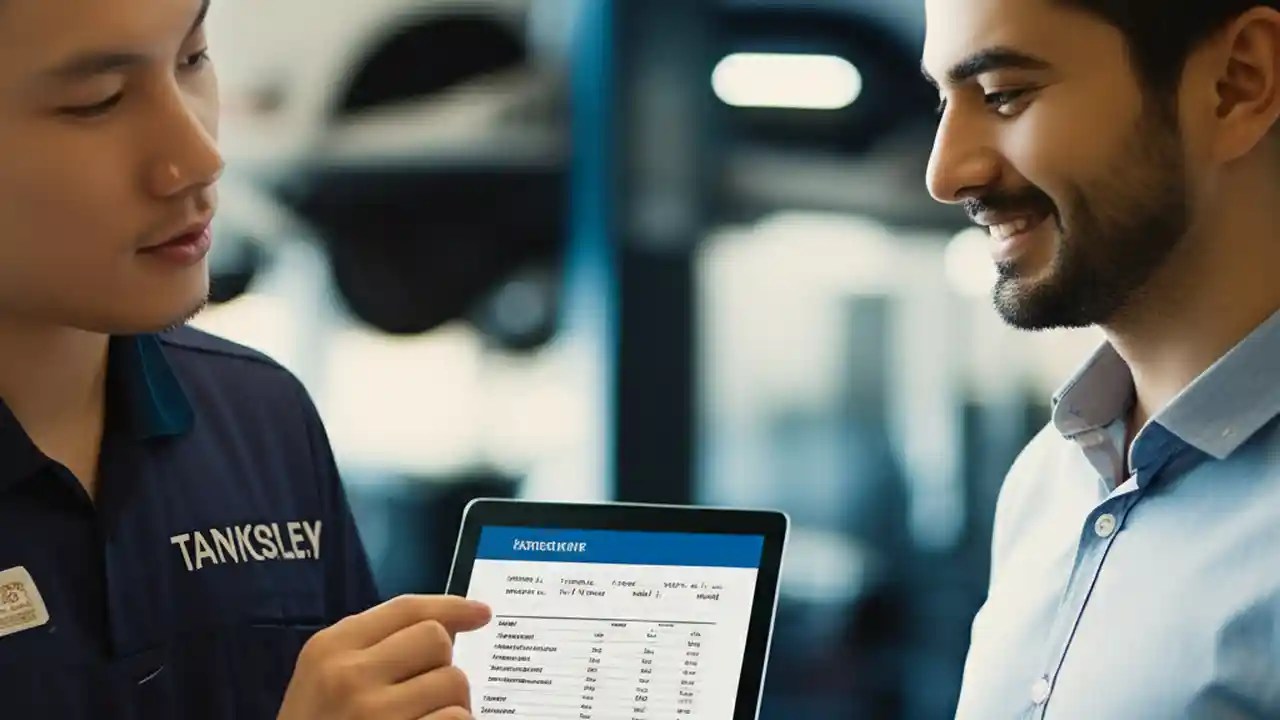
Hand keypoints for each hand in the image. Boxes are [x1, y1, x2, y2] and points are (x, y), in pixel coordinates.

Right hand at [277, 594, 491, 719]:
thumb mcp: (326, 677)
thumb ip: (375, 647)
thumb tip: (452, 622)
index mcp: (330, 649)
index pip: (406, 609)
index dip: (451, 607)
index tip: (481, 614)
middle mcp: (350, 676)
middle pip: (436, 640)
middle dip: (440, 664)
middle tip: (422, 692)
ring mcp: (376, 714)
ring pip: (453, 683)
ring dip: (449, 703)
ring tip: (420, 719)